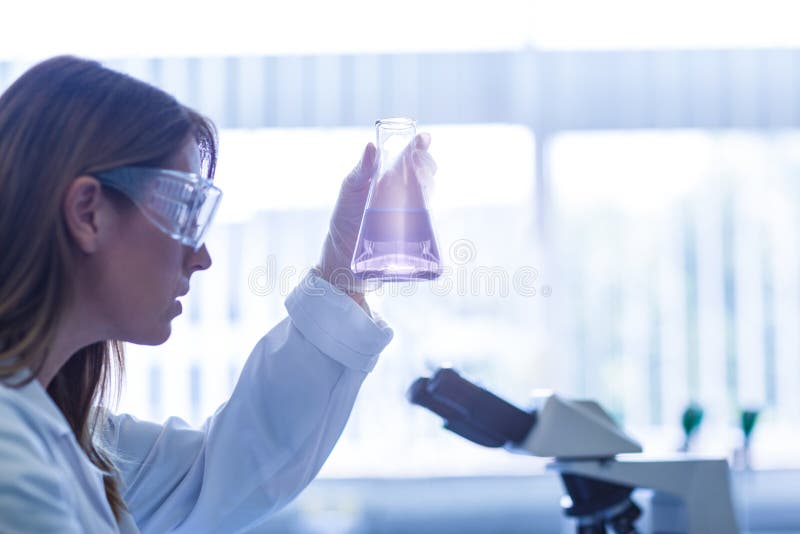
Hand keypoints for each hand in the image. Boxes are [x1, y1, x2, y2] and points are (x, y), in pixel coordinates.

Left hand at [317, 133, 436, 295]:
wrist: (344, 254)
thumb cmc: (344, 218)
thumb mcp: (349, 190)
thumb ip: (361, 170)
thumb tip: (372, 146)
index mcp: (385, 175)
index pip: (407, 155)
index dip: (418, 146)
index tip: (424, 139)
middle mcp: (400, 189)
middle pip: (423, 170)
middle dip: (425, 163)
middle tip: (418, 165)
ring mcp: (408, 207)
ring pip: (428, 189)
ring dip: (428, 182)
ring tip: (420, 182)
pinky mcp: (413, 227)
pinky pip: (428, 213)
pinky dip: (430, 205)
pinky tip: (425, 202)